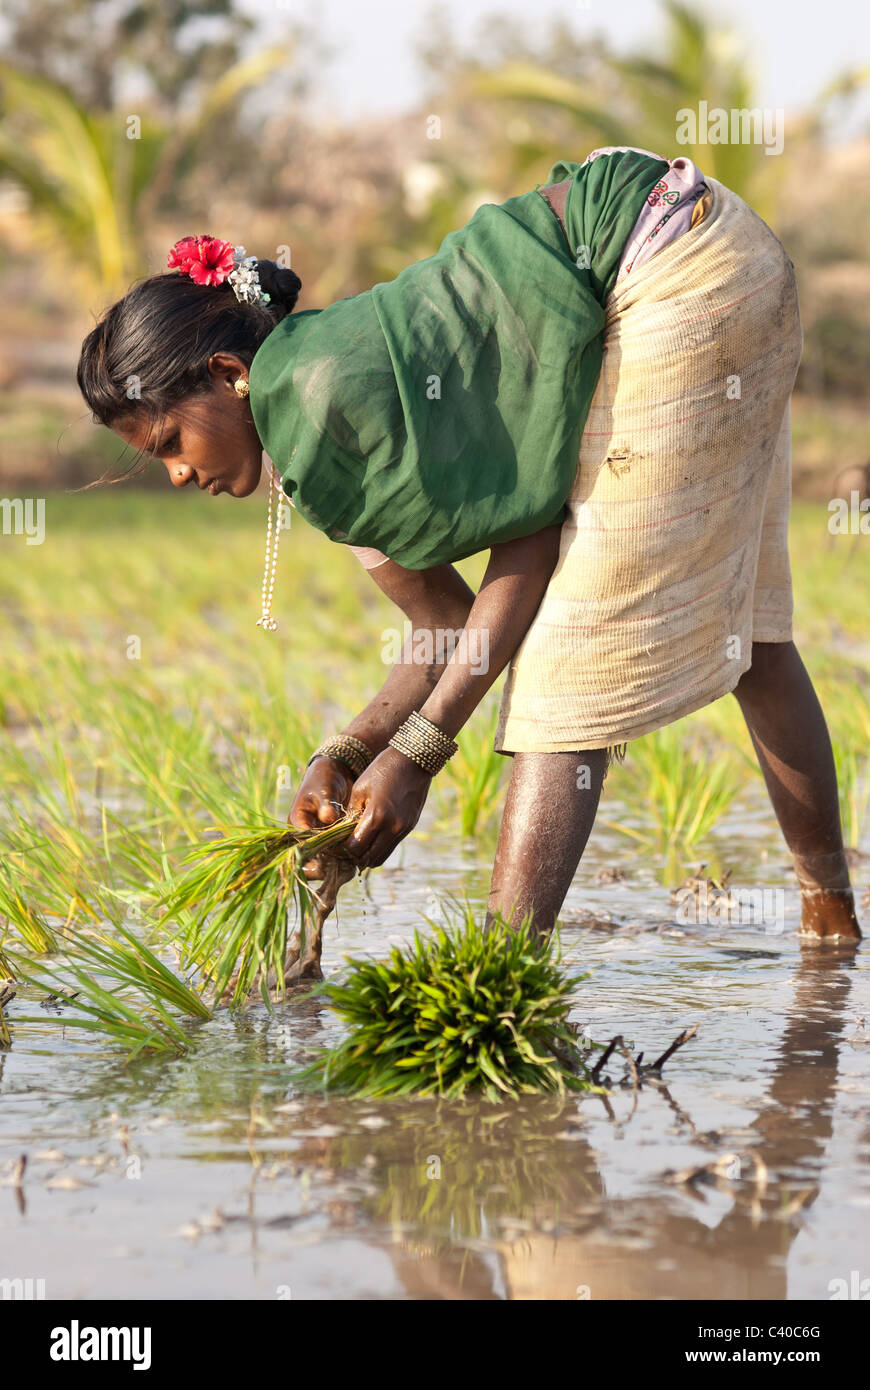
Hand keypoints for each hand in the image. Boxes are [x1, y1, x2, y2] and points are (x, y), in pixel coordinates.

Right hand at [289, 756, 355, 879]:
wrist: (332, 773)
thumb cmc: (324, 779)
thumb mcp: (324, 789)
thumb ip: (326, 805)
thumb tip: (329, 818)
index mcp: (297, 822)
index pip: (303, 846)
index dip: (319, 853)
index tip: (336, 855)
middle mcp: (304, 835)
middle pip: (309, 861)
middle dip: (326, 867)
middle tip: (345, 867)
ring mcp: (316, 840)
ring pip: (320, 863)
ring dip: (335, 867)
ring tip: (352, 867)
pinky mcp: (328, 841)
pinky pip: (332, 857)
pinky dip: (342, 860)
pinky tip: (355, 861)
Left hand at [344, 746, 431, 868]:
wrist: (413, 761)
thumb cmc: (382, 770)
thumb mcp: (360, 789)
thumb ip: (350, 815)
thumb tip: (341, 835)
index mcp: (377, 816)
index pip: (354, 848)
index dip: (340, 851)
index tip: (332, 846)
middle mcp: (392, 828)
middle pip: (367, 859)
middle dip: (352, 857)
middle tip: (342, 849)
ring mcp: (403, 830)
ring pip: (380, 858)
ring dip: (365, 856)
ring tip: (355, 846)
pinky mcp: (409, 828)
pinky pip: (390, 848)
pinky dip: (377, 849)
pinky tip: (369, 838)